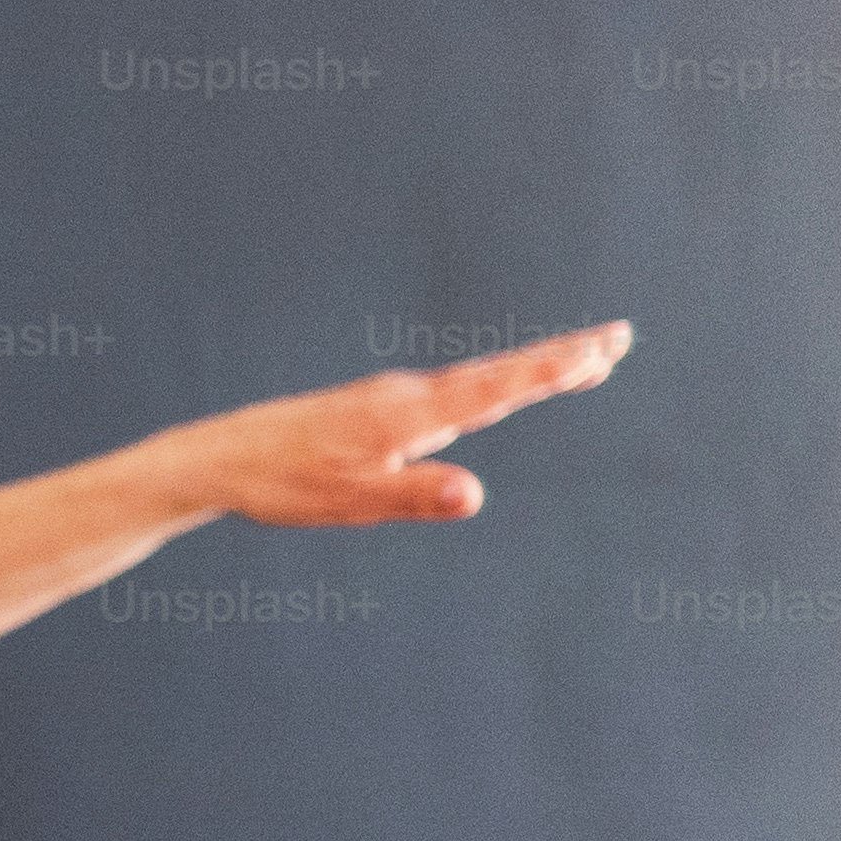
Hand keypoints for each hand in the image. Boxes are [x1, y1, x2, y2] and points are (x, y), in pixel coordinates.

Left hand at [172, 322, 631, 525]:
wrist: (220, 459)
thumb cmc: (284, 485)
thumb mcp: (353, 501)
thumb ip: (416, 496)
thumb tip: (474, 496)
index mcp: (410, 415)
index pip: (496, 388)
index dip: (553, 370)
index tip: (604, 348)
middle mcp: (407, 396)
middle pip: (497, 373)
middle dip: (560, 358)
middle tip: (620, 338)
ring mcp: (391, 399)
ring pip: (475, 381)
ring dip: (530, 370)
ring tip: (582, 362)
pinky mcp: (375, 409)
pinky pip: (449, 394)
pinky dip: (489, 386)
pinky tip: (495, 393)